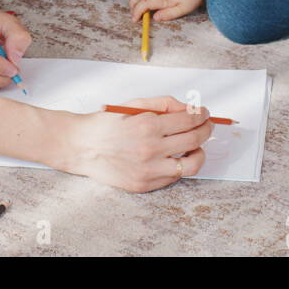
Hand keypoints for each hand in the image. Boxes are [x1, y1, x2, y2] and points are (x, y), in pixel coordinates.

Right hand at [64, 96, 213, 192]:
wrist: (81, 146)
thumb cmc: (106, 123)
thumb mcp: (133, 105)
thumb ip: (163, 104)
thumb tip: (190, 109)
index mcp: (147, 125)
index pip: (189, 121)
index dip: (203, 115)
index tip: (206, 113)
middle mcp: (150, 149)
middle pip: (194, 140)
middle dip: (206, 130)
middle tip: (207, 126)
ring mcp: (148, 170)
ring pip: (191, 164)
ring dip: (200, 153)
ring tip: (197, 147)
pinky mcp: (144, 185)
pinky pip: (172, 177)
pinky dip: (179, 166)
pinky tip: (175, 157)